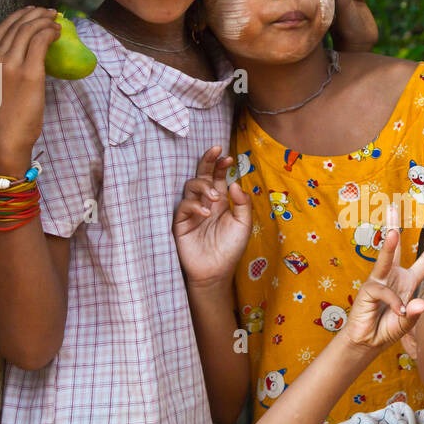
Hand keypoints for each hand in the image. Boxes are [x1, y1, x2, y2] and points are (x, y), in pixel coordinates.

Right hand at [0, 6, 61, 169]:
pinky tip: (57, 32)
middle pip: (16, 26)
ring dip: (44, 21)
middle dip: (34, 14)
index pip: (1, 30)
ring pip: (29, 31)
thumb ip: (3, 70)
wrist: (5, 140)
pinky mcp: (29, 74)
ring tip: (56, 20)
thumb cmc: (3, 119)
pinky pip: (40, 42)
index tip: (31, 12)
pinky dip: (50, 33)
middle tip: (48, 11)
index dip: (18, 17)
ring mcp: (10, 65)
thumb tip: (25, 56)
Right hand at [174, 145, 251, 286]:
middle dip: (207, 161)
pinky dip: (195, 205)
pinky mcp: (180, 223)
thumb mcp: (243, 224)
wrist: (216, 272)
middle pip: (201, 175)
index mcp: (219, 201)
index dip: (220, 165)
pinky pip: (183, 206)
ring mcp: (191, 211)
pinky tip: (206, 212)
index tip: (228, 157)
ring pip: (190, 186)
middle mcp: (204, 202)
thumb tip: (234, 183)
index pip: (217, 177)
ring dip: (203, 186)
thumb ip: (242, 203)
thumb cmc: (230, 248)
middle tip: (215, 151)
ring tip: (215, 197)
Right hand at [339, 206, 423, 353]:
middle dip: (393, 227)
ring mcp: (379, 281)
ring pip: (384, 259)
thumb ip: (414, 314)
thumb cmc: (387, 329)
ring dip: (388, 245)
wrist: (367, 342)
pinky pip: (383, 291)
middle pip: (394, 248)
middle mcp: (392, 277)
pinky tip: (398, 312)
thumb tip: (420, 302)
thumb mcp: (406, 323)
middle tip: (393, 206)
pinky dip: (393, 302)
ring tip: (393, 233)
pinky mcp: (368, 290)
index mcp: (406, 282)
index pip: (423, 264)